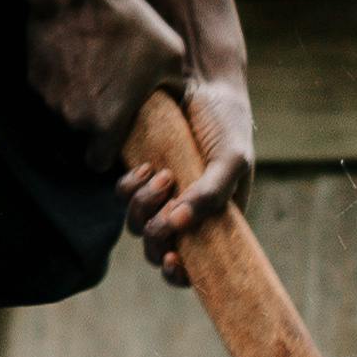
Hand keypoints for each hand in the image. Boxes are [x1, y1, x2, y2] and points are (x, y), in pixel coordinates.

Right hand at [0, 0, 182, 171]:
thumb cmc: (129, 25)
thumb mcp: (169, 55)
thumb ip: (173, 89)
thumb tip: (177, 100)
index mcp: (108, 121)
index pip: (98, 163)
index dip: (106, 154)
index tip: (115, 138)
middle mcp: (74, 118)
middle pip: (81, 135)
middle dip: (94, 121)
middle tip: (110, 93)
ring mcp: (50, 99)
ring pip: (64, 112)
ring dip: (77, 99)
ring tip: (95, 68)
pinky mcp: (34, 79)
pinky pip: (50, 90)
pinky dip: (62, 80)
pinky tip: (76, 55)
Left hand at [119, 0, 257, 282]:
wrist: (201, 81)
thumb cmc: (227, 123)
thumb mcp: (233, 159)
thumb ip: (213, 193)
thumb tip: (180, 224)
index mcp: (215, 221)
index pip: (194, 267)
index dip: (178, 274)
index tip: (171, 259)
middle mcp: (185, 214)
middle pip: (157, 250)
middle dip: (155, 236)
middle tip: (166, 211)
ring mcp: (160, 196)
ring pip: (136, 224)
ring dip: (144, 206)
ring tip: (162, 175)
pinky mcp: (139, 175)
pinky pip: (123, 195)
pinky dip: (131, 185)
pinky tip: (146, 165)